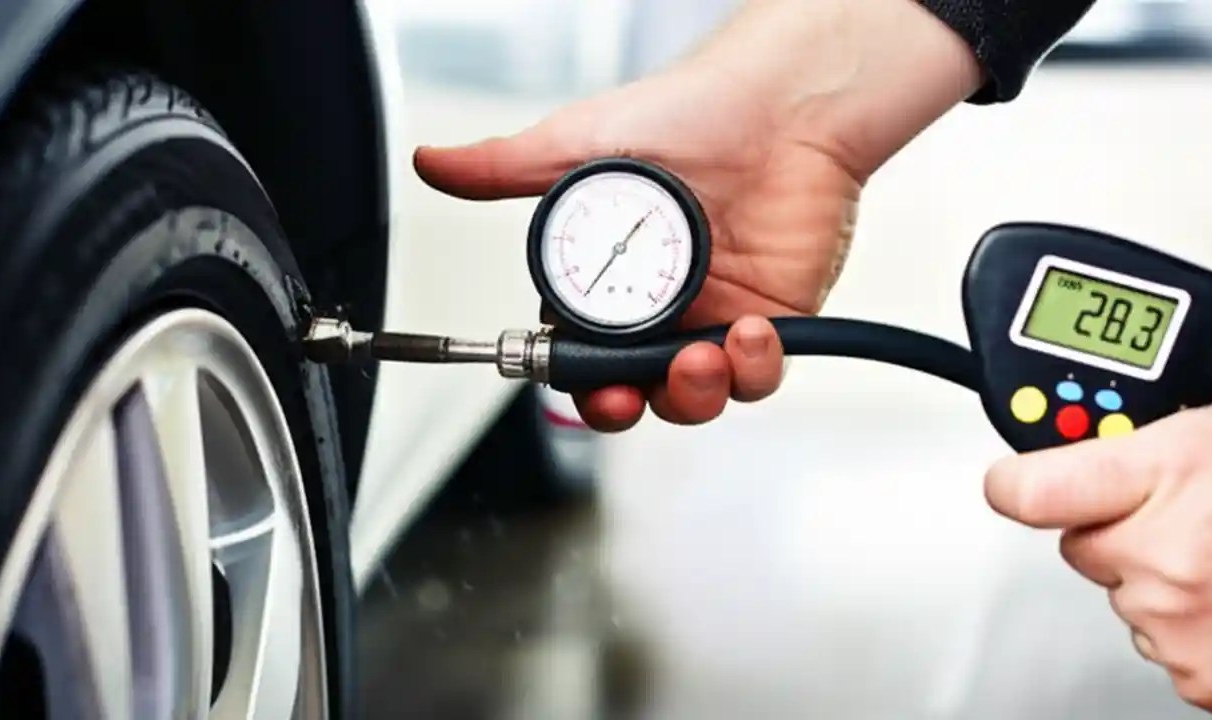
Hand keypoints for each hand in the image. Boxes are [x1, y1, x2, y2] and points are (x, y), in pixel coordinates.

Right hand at [413, 0, 980, 431]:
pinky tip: (748, 333)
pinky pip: (759, 373)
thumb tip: (433, 162)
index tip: (575, 377)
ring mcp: (718, 314)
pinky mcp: (776, 319)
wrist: (777, 103)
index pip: (582, 352)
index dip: (575, 377)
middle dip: (624, 404)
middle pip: (635, 389)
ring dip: (691, 393)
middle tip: (622, 394)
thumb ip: (503, 168)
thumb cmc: (688, 114)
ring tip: (696, 358)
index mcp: (613, 280)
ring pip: (696, 394)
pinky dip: (753, 367)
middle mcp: (664, 306)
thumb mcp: (577, 146)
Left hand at [985, 397, 1211, 718]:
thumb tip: (1102, 427)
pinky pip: (1170, 647)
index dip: (1016, 481)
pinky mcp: (1205, 678)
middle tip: (1198, 515)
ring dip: (1166, 581)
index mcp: (1170, 472)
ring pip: (1128, 597)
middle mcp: (1163, 555)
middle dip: (1124, 528)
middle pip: (1083, 544)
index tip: (1012, 482)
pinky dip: (1202, 630)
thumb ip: (1159, 431)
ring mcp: (1180, 623)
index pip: (1030, 488)